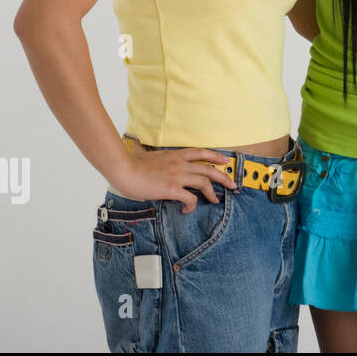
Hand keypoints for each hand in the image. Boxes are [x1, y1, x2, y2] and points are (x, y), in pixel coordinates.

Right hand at [110, 146, 236, 213]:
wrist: (124, 170)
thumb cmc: (131, 164)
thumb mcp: (147, 154)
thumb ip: (154, 155)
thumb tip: (142, 146)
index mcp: (176, 155)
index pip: (201, 152)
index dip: (215, 156)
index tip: (225, 160)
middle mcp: (180, 164)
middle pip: (209, 169)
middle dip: (223, 177)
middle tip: (232, 185)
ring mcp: (178, 176)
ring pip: (204, 183)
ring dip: (212, 193)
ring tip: (215, 201)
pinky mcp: (172, 188)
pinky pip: (190, 198)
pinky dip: (192, 205)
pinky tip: (187, 209)